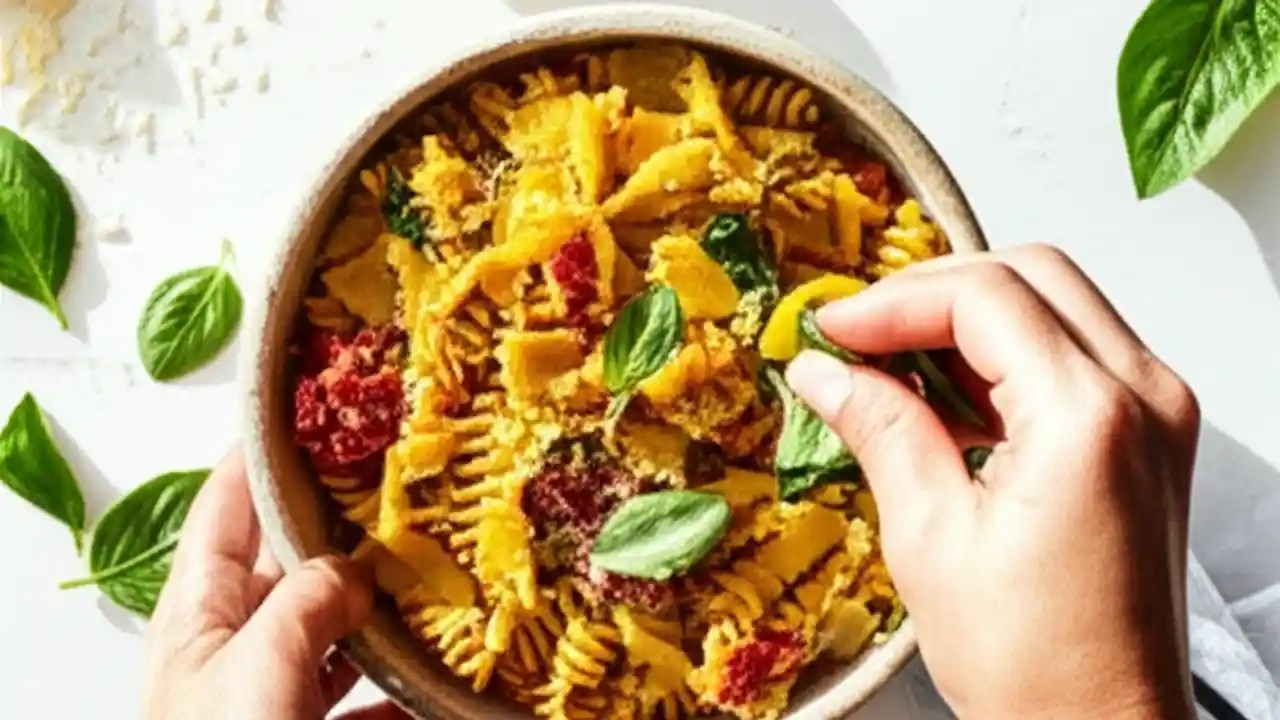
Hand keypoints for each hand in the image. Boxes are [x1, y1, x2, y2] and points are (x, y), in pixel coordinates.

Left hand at [143, 449, 404, 719]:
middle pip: (287, 557)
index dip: (264, 452)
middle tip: (396, 478)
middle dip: (339, 517)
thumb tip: (357, 570)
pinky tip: (428, 668)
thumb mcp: (262, 659)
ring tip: (426, 562)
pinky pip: (357, 688)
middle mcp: (232, 640)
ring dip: (376, 597)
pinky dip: (395, 677)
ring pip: (329, 621)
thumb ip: (311, 597)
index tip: (314, 412)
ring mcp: (268, 685)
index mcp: (199, 607)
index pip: (228, 502)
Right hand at [786, 246, 1197, 719]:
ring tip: (891, 365)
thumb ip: (881, 430)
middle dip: (932, 291)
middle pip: (1030, 275)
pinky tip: (945, 395)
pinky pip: (1074, 351)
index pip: (983, 297)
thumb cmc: (1031, 666)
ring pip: (1056, 303)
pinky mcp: (1149, 435)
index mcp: (1088, 419)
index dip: (892, 302)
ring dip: (968, 318)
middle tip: (858, 334)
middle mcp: (1142, 398)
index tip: (830, 329)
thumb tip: (822, 369)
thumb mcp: (930, 540)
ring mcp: (1156, 413)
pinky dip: (1004, 353)